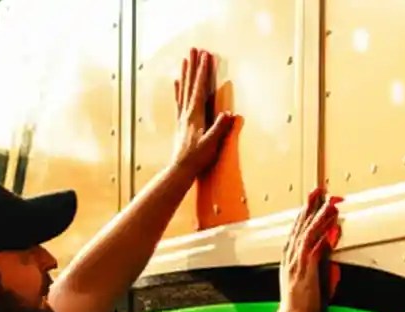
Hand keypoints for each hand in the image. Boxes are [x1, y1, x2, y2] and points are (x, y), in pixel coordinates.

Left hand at [172, 48, 236, 174]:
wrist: (180, 169)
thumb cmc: (197, 158)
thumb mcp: (211, 144)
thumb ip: (219, 128)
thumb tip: (228, 114)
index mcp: (194, 115)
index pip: (199, 88)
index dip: (203, 71)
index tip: (206, 56)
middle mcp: (186, 112)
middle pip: (189, 84)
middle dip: (193, 66)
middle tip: (193, 49)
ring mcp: (182, 116)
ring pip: (183, 89)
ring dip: (185, 73)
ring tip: (185, 59)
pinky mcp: (180, 122)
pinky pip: (179, 100)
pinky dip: (178, 89)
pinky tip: (176, 82)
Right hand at [278, 188, 339, 311]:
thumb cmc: (301, 306)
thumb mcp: (311, 280)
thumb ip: (321, 263)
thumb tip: (330, 247)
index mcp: (290, 259)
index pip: (297, 231)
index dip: (305, 214)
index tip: (312, 201)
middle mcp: (291, 257)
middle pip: (300, 226)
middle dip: (310, 207)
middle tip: (318, 190)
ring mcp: (297, 262)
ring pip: (308, 232)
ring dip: (319, 215)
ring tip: (329, 202)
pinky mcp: (306, 269)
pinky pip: (315, 246)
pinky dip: (323, 233)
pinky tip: (331, 223)